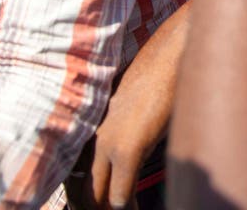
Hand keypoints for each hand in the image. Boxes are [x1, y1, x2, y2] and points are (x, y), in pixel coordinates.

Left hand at [65, 4, 192, 209]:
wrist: (173, 52)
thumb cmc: (159, 73)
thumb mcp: (132, 103)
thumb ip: (124, 126)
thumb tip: (133, 146)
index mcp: (90, 123)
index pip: (73, 172)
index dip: (82, 194)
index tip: (93, 202)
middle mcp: (91, 134)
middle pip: (80, 189)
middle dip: (92, 206)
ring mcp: (107, 143)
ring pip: (94, 196)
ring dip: (107, 209)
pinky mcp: (127, 149)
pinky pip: (119, 194)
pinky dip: (126, 206)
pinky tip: (133, 208)